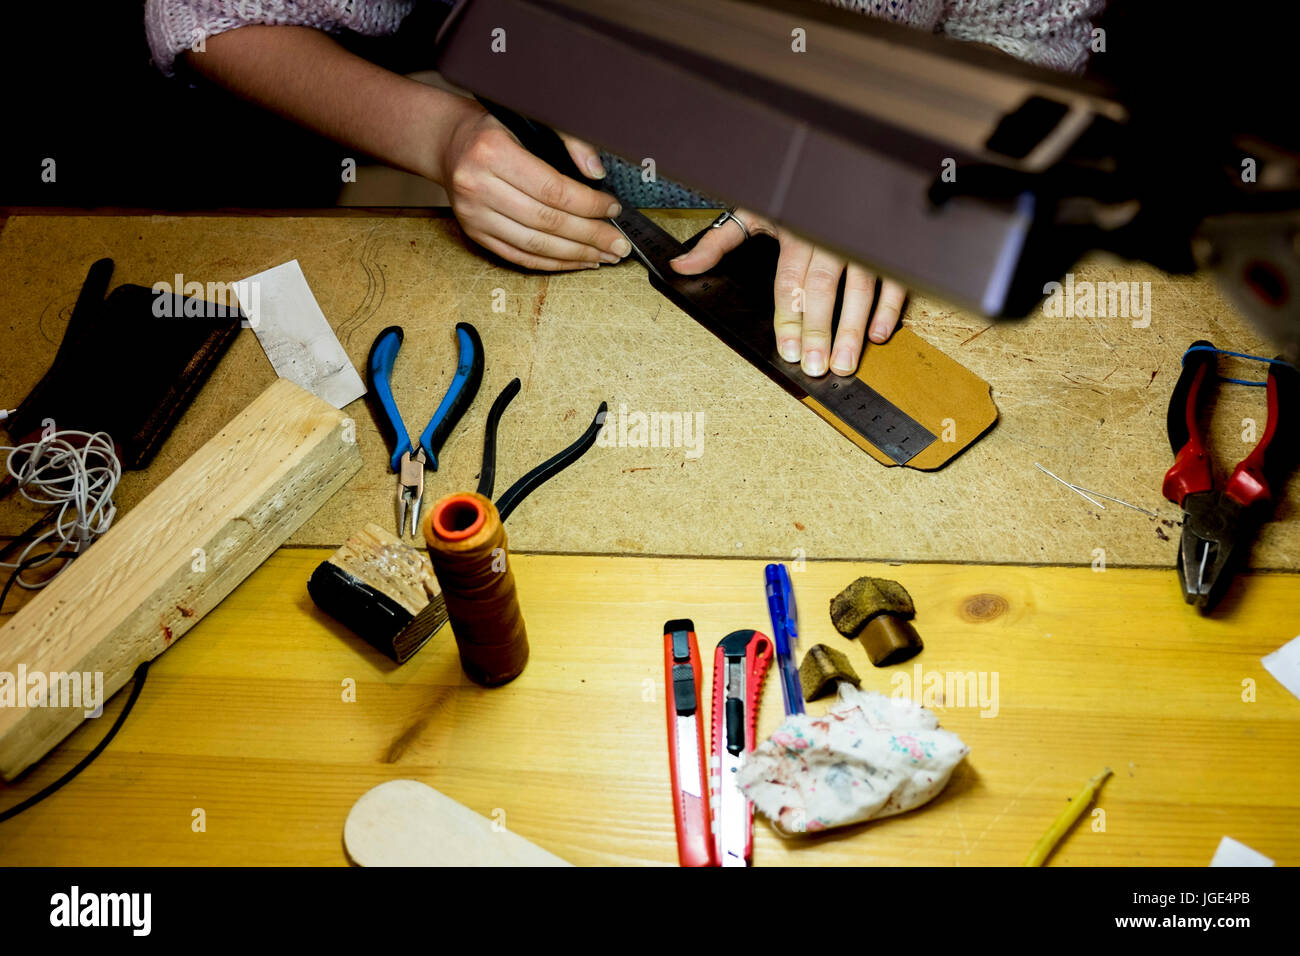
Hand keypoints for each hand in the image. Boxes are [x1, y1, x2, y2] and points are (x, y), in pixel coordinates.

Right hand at [438, 102, 631, 270]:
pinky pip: (519, 257)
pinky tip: (578, 260)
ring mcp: (473, 214)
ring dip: (575, 254)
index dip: (588, 204)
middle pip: (546, 221)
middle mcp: (478, 186)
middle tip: (618, 243)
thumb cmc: (495, 129)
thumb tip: (596, 172)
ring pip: (534, 245)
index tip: (613, 209)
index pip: (552, 189)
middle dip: (589, 235)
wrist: (450, 143)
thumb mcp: (530, 118)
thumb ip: (568, 139)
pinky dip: (552, 263)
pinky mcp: (474, 233)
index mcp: (493, 152)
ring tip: (604, 256)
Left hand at [670, 208, 905, 376]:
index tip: (789, 349)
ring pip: (861, 287)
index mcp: (798, 229)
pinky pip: (893, 278)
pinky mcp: (887, 244)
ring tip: (844, 362)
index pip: (790, 280)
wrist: (836, 158)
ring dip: (853, 328)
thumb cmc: (795, 190)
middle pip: (824, 288)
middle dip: (820, 330)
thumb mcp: (753, 208)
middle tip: (816, 366)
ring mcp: (862, 240)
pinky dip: (889, 307)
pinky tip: (877, 335)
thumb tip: (683, 267)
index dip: (790, 317)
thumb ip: (719, 242)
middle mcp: (830, 235)